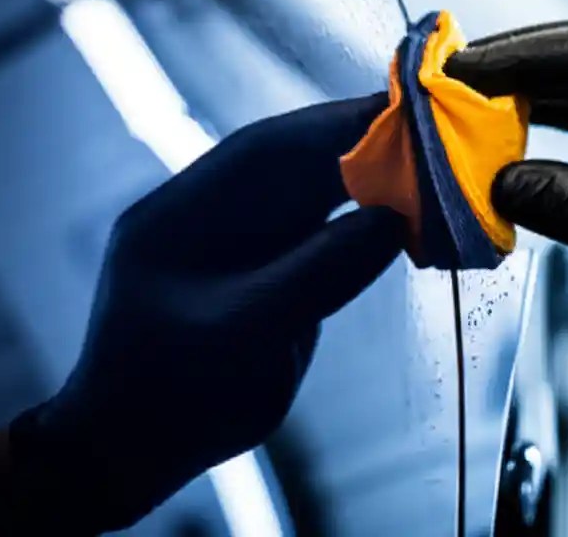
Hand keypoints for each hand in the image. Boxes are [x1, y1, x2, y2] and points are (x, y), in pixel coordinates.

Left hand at [10, 95, 404, 532]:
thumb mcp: (246, 336)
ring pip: (309, 197)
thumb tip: (392, 221)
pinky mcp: (263, 277)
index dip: (336, 126)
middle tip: (435, 135)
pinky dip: (361, 225)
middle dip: (361, 147)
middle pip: (292, 164)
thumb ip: (319, 273)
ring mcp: (233, 247)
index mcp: (179, 216)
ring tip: (431, 171)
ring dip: (366, 182)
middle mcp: (206, 218)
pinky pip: (318, 235)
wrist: (132, 455)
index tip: (402, 113)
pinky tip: (400, 216)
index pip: (267, 150)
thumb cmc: (173, 399)